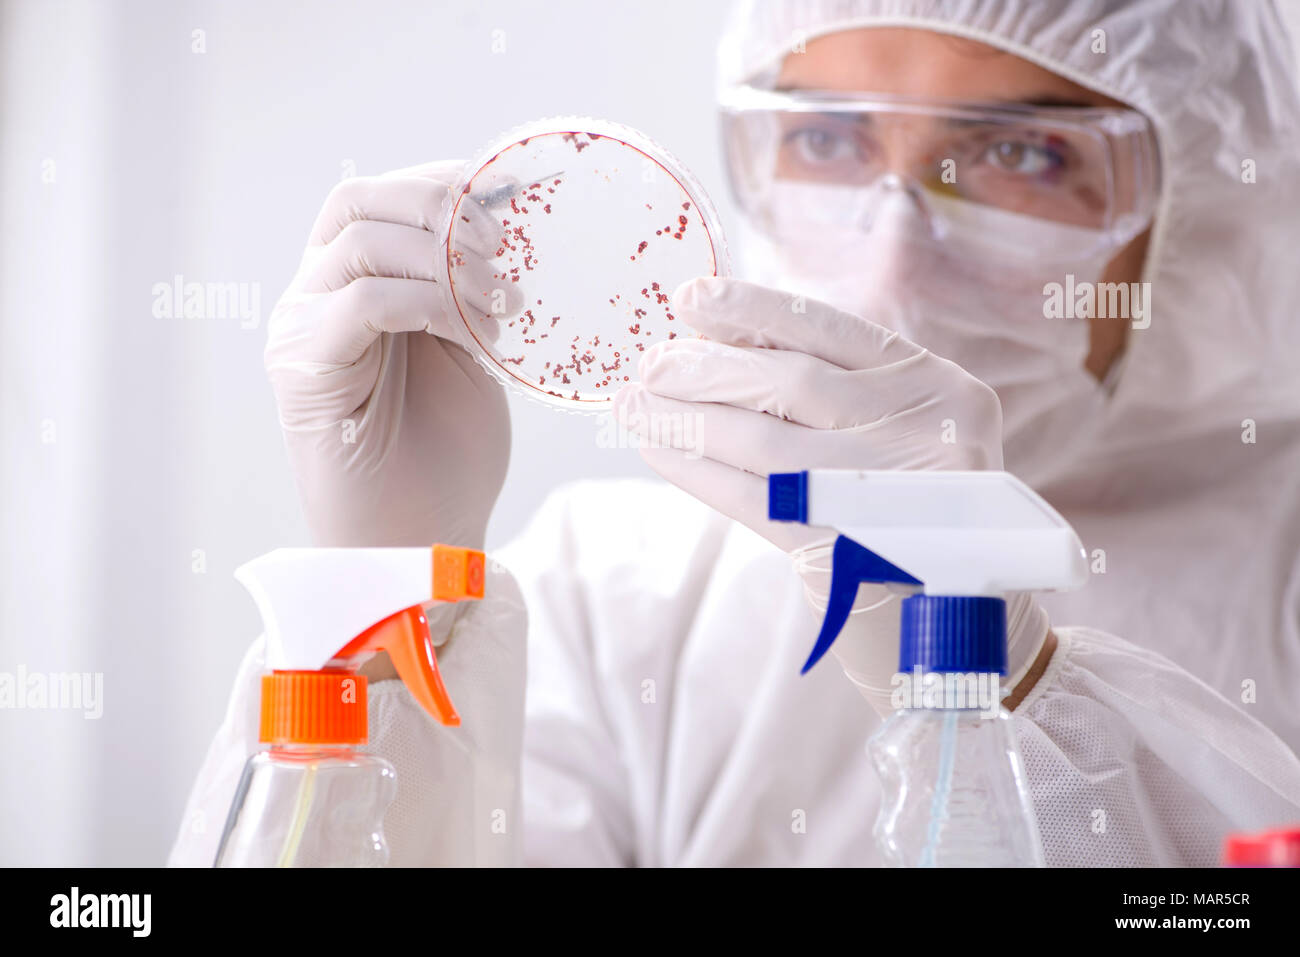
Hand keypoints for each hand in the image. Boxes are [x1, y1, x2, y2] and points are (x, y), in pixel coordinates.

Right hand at [263, 161, 510, 548]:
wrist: (425, 540)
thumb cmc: (449, 454)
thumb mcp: (471, 351)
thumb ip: (466, 289)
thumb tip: (504, 222)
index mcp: (352, 285)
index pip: (377, 197)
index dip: (439, 182)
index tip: (509, 201)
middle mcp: (315, 296)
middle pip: (357, 202)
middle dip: (439, 208)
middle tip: (505, 246)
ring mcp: (301, 329)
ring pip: (360, 244)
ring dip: (445, 261)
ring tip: (503, 302)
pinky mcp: (303, 368)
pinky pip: (361, 302)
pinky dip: (428, 304)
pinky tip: (474, 334)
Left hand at [614, 277, 1046, 711]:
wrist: (946, 605)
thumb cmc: (904, 494)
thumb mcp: (894, 423)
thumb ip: (829, 380)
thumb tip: (713, 336)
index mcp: (934, 385)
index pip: (831, 332)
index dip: (753, 310)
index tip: (690, 299)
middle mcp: (920, 432)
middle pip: (792, 385)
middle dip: (709, 370)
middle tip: (650, 364)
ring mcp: (887, 495)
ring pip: (765, 444)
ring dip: (689, 421)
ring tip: (635, 404)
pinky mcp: (848, 551)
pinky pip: (753, 501)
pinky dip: (698, 472)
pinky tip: (658, 452)